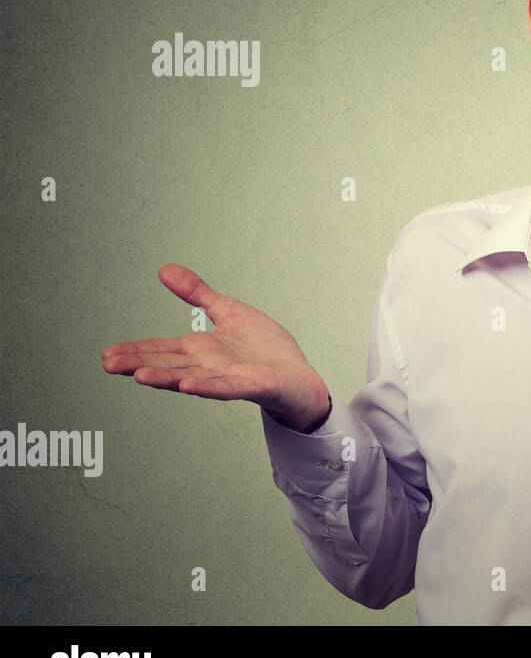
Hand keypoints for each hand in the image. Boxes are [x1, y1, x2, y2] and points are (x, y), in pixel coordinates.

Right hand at [101, 264, 330, 432]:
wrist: (297, 372)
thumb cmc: (263, 346)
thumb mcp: (227, 311)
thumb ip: (197, 293)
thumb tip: (164, 269)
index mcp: (200, 350)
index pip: (161, 350)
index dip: (135, 351)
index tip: (106, 354)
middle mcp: (208, 366)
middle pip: (168, 365)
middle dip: (139, 365)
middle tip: (108, 365)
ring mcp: (227, 378)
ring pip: (191, 378)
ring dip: (166, 378)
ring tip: (139, 376)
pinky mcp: (250, 386)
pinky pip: (226, 388)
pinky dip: (207, 387)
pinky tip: (188, 386)